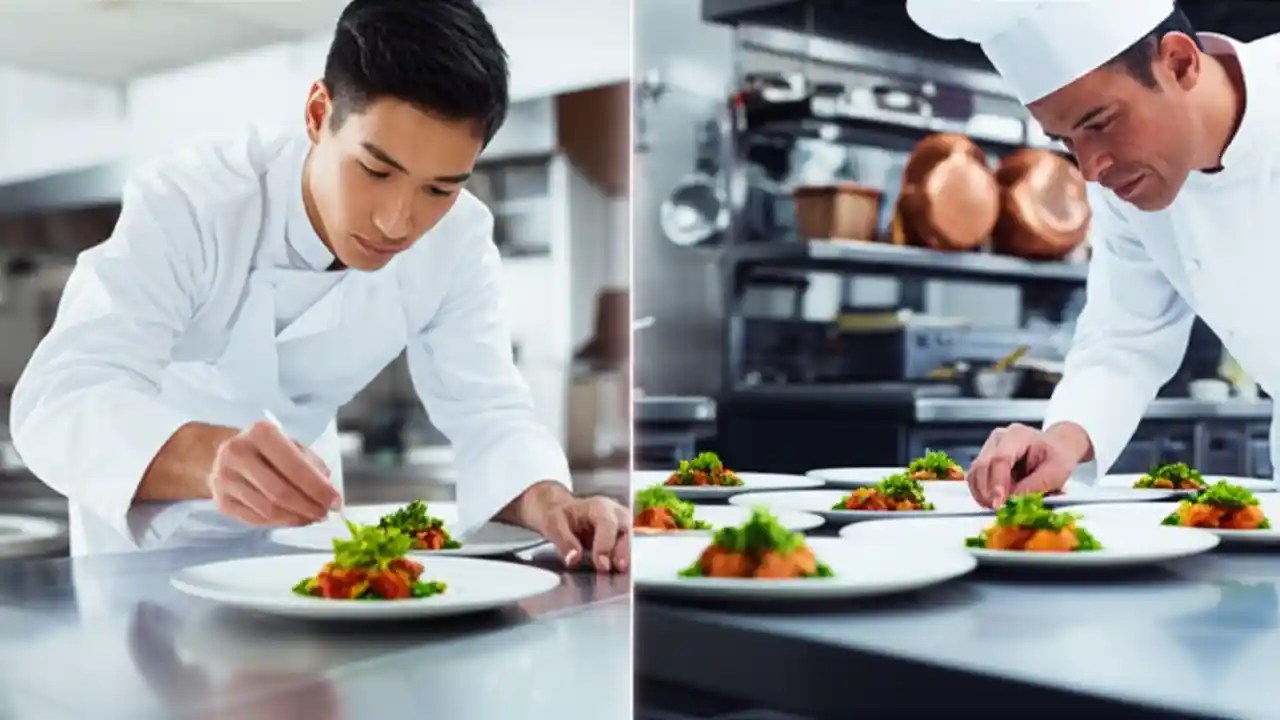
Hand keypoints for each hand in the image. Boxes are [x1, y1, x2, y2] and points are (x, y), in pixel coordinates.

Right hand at [208, 421, 338, 525]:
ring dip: (296, 518)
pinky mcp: (220, 501)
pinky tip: (293, 519)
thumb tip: (329, 494)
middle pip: (280, 492)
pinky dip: (279, 522)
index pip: (294, 467)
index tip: (335, 502)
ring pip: (268, 510)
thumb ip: (312, 466)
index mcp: (261, 433)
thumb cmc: (267, 449)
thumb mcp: (291, 445)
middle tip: (325, 514)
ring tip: (312, 517)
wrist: (222, 453)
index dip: (318, 488)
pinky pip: (256, 519)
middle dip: (308, 507)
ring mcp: (224, 479)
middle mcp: (238, 453)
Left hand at [510, 482, 629, 572]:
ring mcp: (621, 525)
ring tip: (615, 576)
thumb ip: (564, 541)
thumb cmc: (559, 515)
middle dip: (621, 553)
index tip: (602, 565)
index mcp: (598, 506)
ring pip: (628, 543)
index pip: (608, 523)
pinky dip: (619, 562)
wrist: (562, 512)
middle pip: (625, 532)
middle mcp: (615, 514)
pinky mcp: (621, 538)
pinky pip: (625, 550)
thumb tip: (574, 558)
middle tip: (614, 571)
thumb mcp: (552, 524)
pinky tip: (613, 575)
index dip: (606, 545)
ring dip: (622, 559)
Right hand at [967, 422, 1091, 507]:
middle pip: (982, 465)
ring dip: (982, 493)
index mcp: (1018, 436)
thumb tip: (1013, 501)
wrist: (1056, 446)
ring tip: (996, 507)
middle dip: (987, 491)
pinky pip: (976, 477)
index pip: (1000, 459)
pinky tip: (992, 501)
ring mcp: (989, 448)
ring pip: (974, 472)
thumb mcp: (1056, 472)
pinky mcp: (985, 459)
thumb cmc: (1058, 456)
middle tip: (998, 509)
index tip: (999, 503)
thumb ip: (1035, 486)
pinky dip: (981, 492)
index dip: (997, 483)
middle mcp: (998, 439)